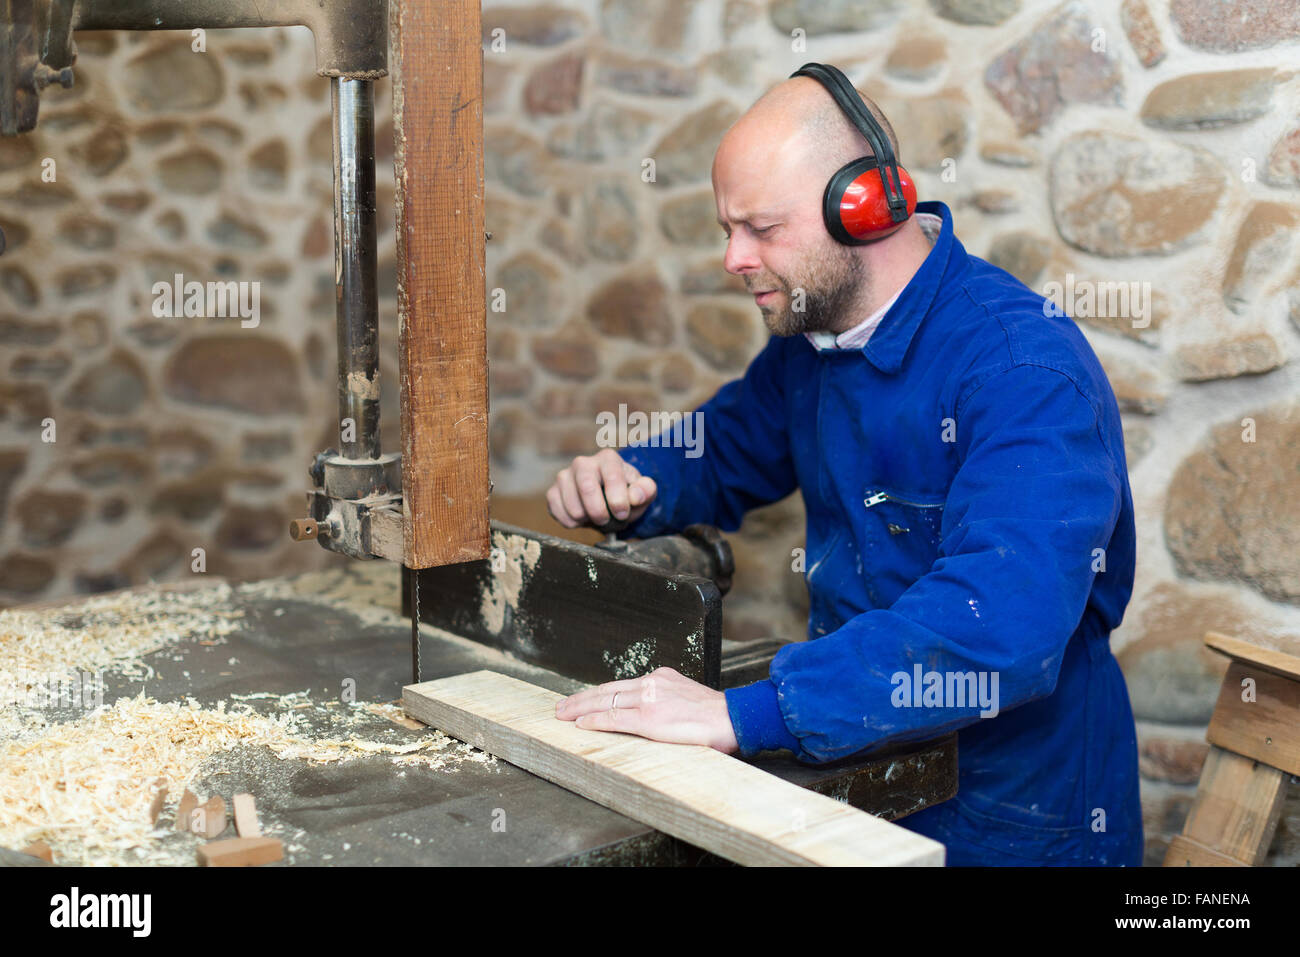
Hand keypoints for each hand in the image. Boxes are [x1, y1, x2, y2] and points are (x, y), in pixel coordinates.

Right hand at [546, 448, 656, 529]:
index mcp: (608, 458)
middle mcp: (583, 463)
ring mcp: (564, 476)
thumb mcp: (642, 492)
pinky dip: (572, 522)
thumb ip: (646, 491)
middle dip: (599, 511)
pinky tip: (582, 517)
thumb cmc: (625, 493)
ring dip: (587, 519)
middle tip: (606, 520)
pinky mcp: (552, 491)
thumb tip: (635, 497)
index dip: (618, 500)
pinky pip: (558, 512)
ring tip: (595, 516)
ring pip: (572, 506)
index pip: (612, 476)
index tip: (623, 514)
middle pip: (587, 488)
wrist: (607, 500)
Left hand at [555, 667, 739, 753]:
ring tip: (562, 715)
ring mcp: (649, 700)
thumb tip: (652, 712)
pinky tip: (581, 725)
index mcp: (660, 678)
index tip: (582, 700)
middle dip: (580, 699)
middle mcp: (651, 684)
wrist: (733, 718)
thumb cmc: (714, 715)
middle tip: (560, 707)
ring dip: (580, 709)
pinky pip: (615, 719)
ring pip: (605, 701)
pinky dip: (595, 721)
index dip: (597, 694)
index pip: (619, 685)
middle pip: (606, 690)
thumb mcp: (686, 696)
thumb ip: (665, 699)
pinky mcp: (650, 719)